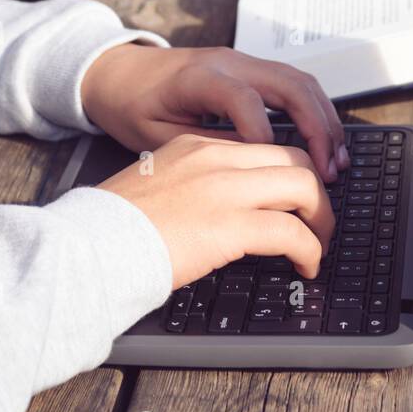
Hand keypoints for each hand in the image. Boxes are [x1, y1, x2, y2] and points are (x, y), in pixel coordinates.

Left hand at [81, 42, 348, 182]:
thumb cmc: (131, 105)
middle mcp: (229, 62)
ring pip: (301, 81)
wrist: (118, 71)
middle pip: (290, 84)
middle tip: (329, 172)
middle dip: (317, 129)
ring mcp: (243, 61)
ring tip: (336, 162)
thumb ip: (204, 148)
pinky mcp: (250, 69)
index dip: (263, 136)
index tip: (272, 175)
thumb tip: (248, 174)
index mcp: (200, 78)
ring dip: (324, 120)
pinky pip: (294, 84)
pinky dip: (314, 111)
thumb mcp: (157, 136)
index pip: (244, 100)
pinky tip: (323, 143)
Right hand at [98, 133, 334, 289]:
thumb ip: (192, 186)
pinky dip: (309, 250)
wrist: (90, 244)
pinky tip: (307, 266)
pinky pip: (292, 232)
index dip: (289, 172)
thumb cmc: (114, 226)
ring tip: (319, 244)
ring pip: (304, 187)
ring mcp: (225, 189)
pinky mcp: (230, 225)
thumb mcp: (157, 187)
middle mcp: (216, 158)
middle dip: (316, 190)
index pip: (263, 146)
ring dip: (321, 219)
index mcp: (197, 146)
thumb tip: (219, 211)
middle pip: (294, 158)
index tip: (297, 198)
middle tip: (319, 220)